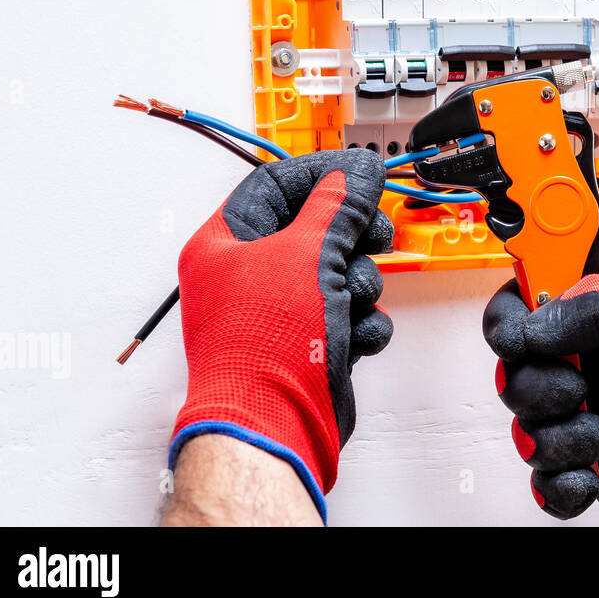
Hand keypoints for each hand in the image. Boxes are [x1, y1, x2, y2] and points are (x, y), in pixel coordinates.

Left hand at [169, 149, 393, 520]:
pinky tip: (356, 336)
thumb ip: (338, 204)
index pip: (274, 186)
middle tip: (374, 234)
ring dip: (358, 284)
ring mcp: (276, 314)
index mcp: (225, 245)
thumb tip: (354, 172)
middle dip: (351, 236)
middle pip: (314, 230)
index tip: (360, 173)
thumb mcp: (309, 252)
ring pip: (336, 273)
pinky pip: (346, 315)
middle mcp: (245, 277)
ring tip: (352, 302)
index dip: (321, 175)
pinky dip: (360, 323)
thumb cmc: (265, 346)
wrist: (274, 424)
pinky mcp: (306, 346)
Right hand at [483, 274, 598, 525]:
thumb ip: (593, 309)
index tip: (515, 337)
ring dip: (562, 439)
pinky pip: (545, 484)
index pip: (525, 309)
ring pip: (527, 433)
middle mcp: (587, 371)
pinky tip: (593, 477)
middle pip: (515, 376)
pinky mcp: (592, 472)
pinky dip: (562, 486)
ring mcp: (586, 421)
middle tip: (579, 390)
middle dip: (538, 388)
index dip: (507, 320)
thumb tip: (530, 324)